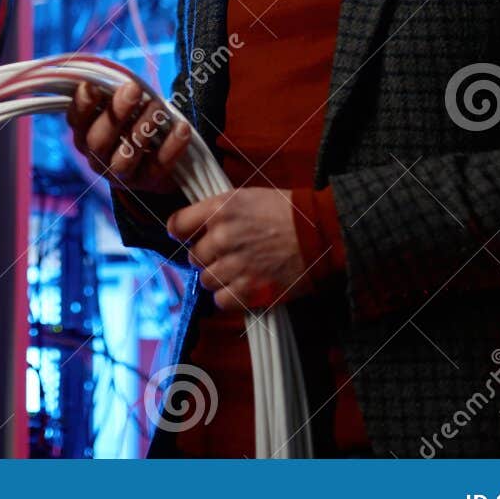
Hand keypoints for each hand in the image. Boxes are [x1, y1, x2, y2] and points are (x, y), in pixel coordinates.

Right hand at [66, 80, 191, 194]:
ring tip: (157, 106)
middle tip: (134, 89)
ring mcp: (121, 174)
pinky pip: (158, 166)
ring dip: (142, 130)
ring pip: (125, 158)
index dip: (81, 105)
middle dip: (116, 113)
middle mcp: (98, 158)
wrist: (155, 161)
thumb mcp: (119, 108)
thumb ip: (113, 93)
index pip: (76, 121)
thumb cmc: (132, 123)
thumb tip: (116, 75)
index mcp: (85, 135)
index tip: (91, 86)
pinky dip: (171, 147)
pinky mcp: (147, 182)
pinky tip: (182, 128)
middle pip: (98, 140)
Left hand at [167, 189, 309, 311]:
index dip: (180, 233)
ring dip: (219, 278)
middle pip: (193, 257)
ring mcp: (235, 265)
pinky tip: (244, 286)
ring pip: (206, 280)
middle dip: (207, 257)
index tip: (186, 237)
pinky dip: (231, 297)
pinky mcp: (249, 290)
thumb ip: (220, 211)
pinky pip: (221, 301)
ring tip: (240, 271)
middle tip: (228, 254)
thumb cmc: (289, 211)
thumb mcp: (248, 197)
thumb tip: (198, 226)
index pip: (177, 225)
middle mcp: (222, 237)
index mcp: (220, 209)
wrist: (322, 232)